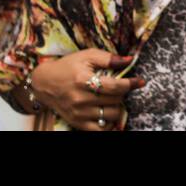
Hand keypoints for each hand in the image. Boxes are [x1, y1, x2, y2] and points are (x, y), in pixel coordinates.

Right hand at [29, 49, 143, 130]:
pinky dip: (108, 122)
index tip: (141, 81)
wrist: (44, 83)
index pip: (115, 86)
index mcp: (84, 80)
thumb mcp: (86, 56)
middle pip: (115, 100)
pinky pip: (100, 130)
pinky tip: (107, 112)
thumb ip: (108, 58)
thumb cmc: (67, 67)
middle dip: (122, 93)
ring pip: (111, 115)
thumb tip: (129, 60)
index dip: (131, 84)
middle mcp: (81, 99)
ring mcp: (78, 113)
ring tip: (111, 98)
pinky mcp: (77, 123)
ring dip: (116, 106)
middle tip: (118, 87)